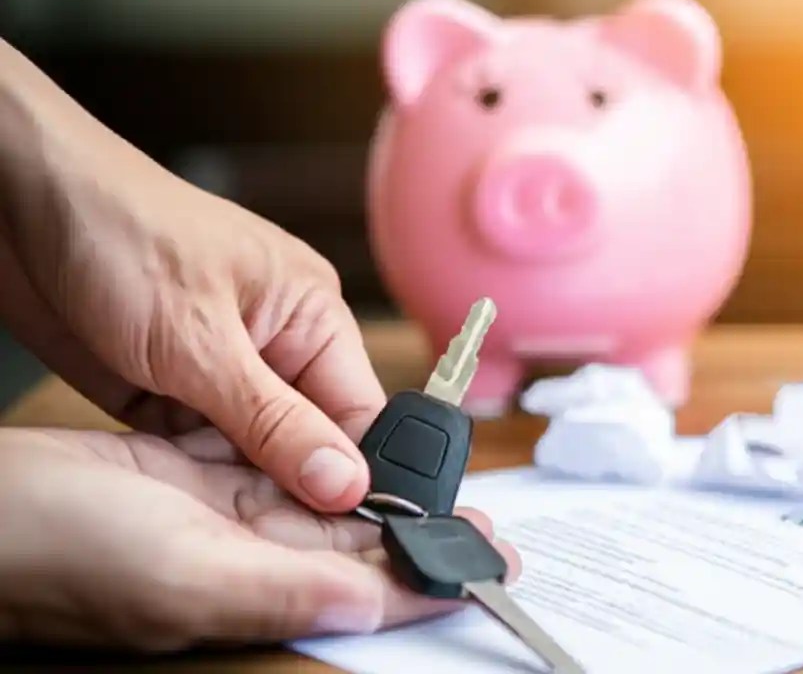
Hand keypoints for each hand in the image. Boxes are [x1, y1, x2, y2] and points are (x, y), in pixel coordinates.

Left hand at [0, 40, 385, 511]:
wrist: (14, 202)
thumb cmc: (116, 234)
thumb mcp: (201, 344)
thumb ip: (275, 423)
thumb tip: (348, 486)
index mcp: (313, 315)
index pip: (360, 414)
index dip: (355, 476)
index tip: (341, 534)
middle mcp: (277, 344)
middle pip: (308, 442)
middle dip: (286, 485)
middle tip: (261, 526)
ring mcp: (221, 367)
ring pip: (250, 454)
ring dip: (229, 480)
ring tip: (207, 496)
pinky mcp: (169, 388)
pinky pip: (197, 450)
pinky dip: (183, 470)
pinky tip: (169, 479)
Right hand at [0, 426, 520, 649]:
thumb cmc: (61, 556)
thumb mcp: (183, 577)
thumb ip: (280, 592)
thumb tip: (369, 606)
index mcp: (254, 592)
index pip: (364, 590)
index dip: (429, 578)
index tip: (492, 566)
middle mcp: (246, 558)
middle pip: (355, 546)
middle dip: (420, 534)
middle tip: (487, 523)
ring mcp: (221, 514)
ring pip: (320, 502)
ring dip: (377, 491)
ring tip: (442, 483)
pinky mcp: (196, 474)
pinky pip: (273, 460)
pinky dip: (317, 451)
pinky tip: (359, 446)